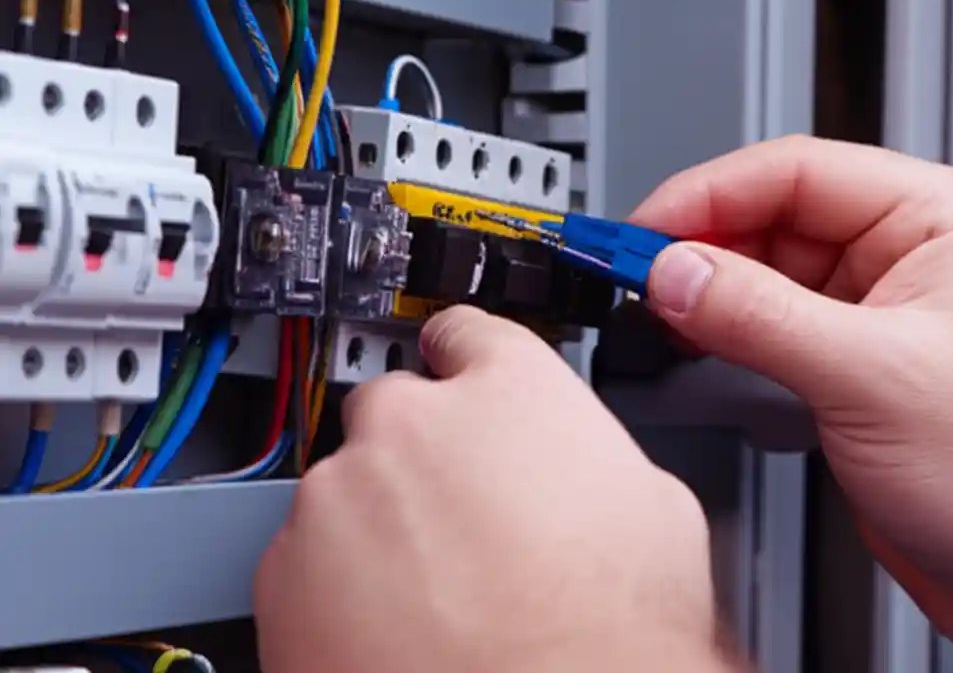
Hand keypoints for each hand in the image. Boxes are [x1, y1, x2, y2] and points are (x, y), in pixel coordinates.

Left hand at [254, 307, 732, 672]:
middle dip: (421, 454)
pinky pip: (305, 558)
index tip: (456, 370)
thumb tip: (583, 471)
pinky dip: (336, 585)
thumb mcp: (655, 505)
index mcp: (511, 388)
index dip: (466, 359)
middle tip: (462, 521)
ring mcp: (340, 494)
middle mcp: (414, 421)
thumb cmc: (609, 628)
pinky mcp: (286, 570)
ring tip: (435, 593)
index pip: (467, 333)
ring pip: (347, 488)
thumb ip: (589, 454)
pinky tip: (397, 626)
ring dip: (379, 524)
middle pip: (397, 410)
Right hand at [631, 136, 952, 670]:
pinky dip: (726, 330)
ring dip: (708, 288)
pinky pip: (773, 324)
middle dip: (702, 242)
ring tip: (654, 309)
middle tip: (634, 272)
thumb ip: (759, 316)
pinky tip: (692, 339)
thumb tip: (677, 271)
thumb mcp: (872, 377)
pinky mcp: (854, 364)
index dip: (711, 194)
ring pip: (768, 270)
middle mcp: (913, 255)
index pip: (802, 170)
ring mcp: (880, 311)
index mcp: (946, 219)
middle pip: (777, 215)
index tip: (646, 228)